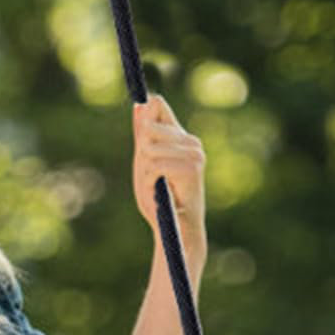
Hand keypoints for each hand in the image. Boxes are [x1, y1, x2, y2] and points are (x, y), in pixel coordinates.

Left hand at [131, 93, 206, 272]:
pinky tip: (161, 195)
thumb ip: (143, 135)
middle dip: (141, 156)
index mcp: (180, 136)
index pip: (157, 106)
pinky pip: (154, 166)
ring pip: (149, 148)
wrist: (175, 229)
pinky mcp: (192, 168)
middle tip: (152, 178)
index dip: (143, 116)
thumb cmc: (160, 198)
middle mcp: (191, 141)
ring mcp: (195, 153)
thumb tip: (139, 104)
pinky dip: (149, 183)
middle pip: (147, 129)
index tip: (140, 138)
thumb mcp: (145, 163)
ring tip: (157, 188)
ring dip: (145, 174)